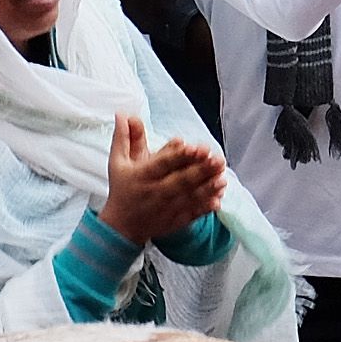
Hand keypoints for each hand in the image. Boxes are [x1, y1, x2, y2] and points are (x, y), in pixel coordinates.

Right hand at [102, 113, 224, 243]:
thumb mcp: (118, 162)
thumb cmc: (122, 189)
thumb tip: (124, 114)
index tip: (192, 146)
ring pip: (190, 197)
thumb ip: (125, 137)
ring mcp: (167, 208)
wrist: (122, 226)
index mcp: (143, 175)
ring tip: (222, 176)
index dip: (177, 155)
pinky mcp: (175, 220)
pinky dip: (205, 207)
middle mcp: (156, 192)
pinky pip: (192, 214)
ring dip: (207, 187)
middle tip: (216, 158)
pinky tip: (218, 199)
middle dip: (199, 170)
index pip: (162, 163)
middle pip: (180, 180)